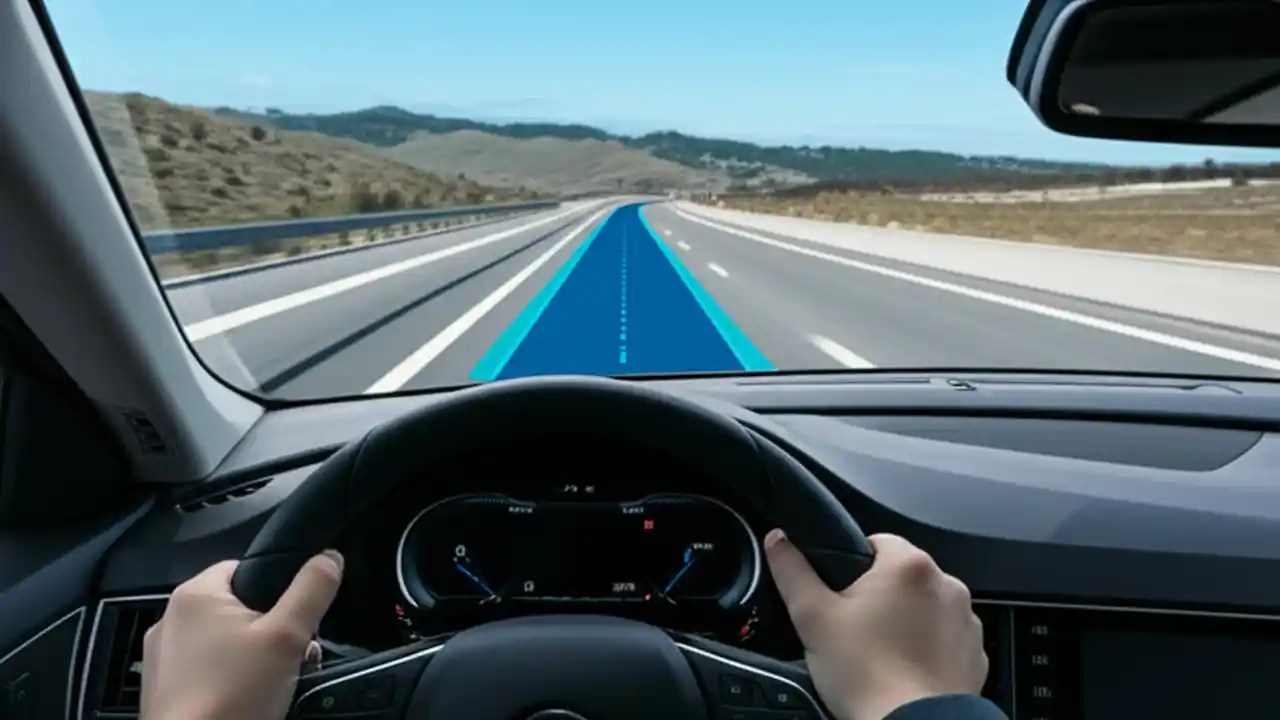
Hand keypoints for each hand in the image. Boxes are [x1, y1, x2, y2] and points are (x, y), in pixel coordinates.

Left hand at [140, 551, 343, 719]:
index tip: (295, 620)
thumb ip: (312, 590)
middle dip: (270, 629)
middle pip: (236, 608)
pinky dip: (225, 679)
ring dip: (251, 656)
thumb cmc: (236, 691)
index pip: (245, 569)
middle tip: (292, 656)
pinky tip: (244, 700)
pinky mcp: (159, 690)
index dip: (278, 589)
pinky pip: (203, 670)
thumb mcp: (287, 637)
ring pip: (221, 642)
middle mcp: (169, 619)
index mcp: (195, 594)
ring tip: (273, 683)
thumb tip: (330, 555)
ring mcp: (160, 658)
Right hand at [765, 531, 985, 719]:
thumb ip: (793, 571)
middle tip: (855, 630)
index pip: (877, 541)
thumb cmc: (866, 674)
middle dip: (880, 596)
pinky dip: (928, 647)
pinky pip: (946, 638)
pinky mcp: (975, 653)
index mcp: (909, 565)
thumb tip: (778, 540)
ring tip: (881, 654)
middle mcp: (947, 585)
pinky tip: (905, 668)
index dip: (852, 566)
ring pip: (925, 606)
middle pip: (902, 576)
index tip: (841, 597)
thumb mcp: (813, 617)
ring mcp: (966, 620)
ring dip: (907, 620)